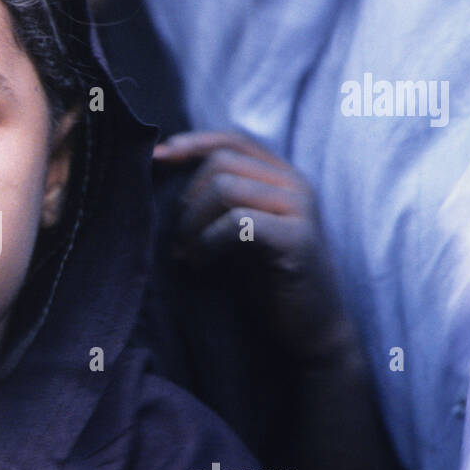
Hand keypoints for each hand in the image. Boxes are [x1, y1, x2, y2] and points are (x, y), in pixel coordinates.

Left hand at [154, 131, 359, 364]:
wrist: (311, 329)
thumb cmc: (267, 281)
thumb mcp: (239, 230)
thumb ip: (218, 200)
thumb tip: (166, 168)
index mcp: (282, 178)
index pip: (233, 140)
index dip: (193, 143)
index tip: (158, 157)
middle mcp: (295, 185)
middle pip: (222, 162)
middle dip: (188, 200)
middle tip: (181, 240)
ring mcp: (300, 209)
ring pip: (225, 188)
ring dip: (194, 223)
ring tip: (189, 254)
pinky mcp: (297, 239)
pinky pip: (237, 222)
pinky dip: (209, 243)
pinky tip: (202, 266)